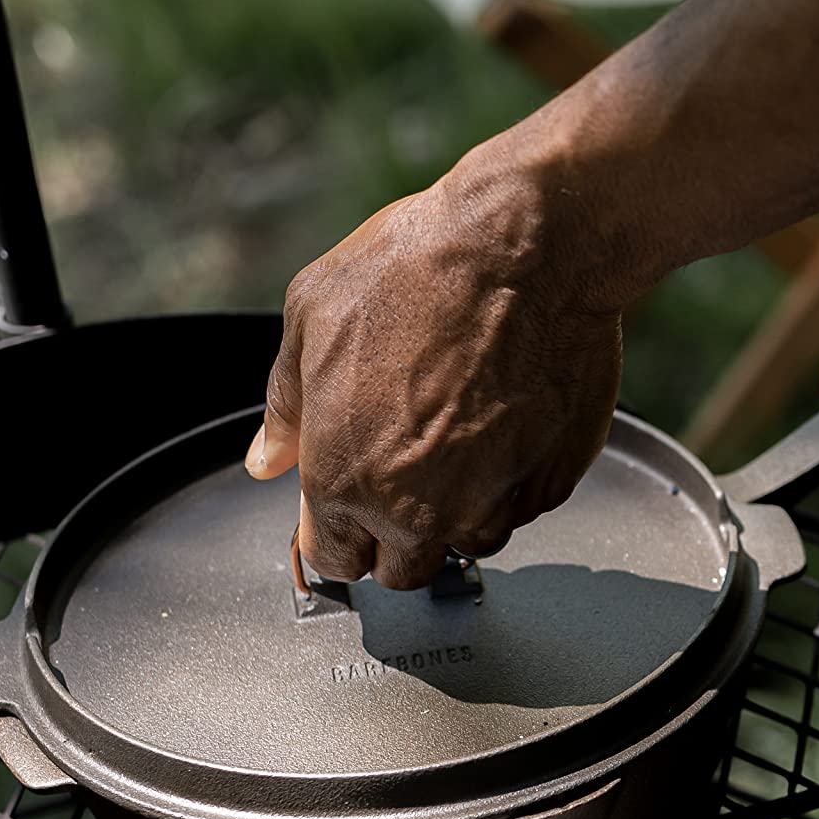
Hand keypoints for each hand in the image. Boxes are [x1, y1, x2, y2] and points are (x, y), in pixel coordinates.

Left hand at [245, 162, 625, 588]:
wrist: (525, 247)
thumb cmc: (416, 268)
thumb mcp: (312, 318)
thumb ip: (285, 407)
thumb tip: (267, 458)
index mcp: (346, 476)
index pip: (336, 558)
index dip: (337, 533)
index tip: (347, 511)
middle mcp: (420, 507)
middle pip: (404, 571)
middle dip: (397, 537)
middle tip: (404, 476)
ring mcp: (493, 499)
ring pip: (472, 542)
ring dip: (462, 514)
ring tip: (462, 447)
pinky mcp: (552, 477)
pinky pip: (526, 506)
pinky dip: (514, 483)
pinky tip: (507, 426)